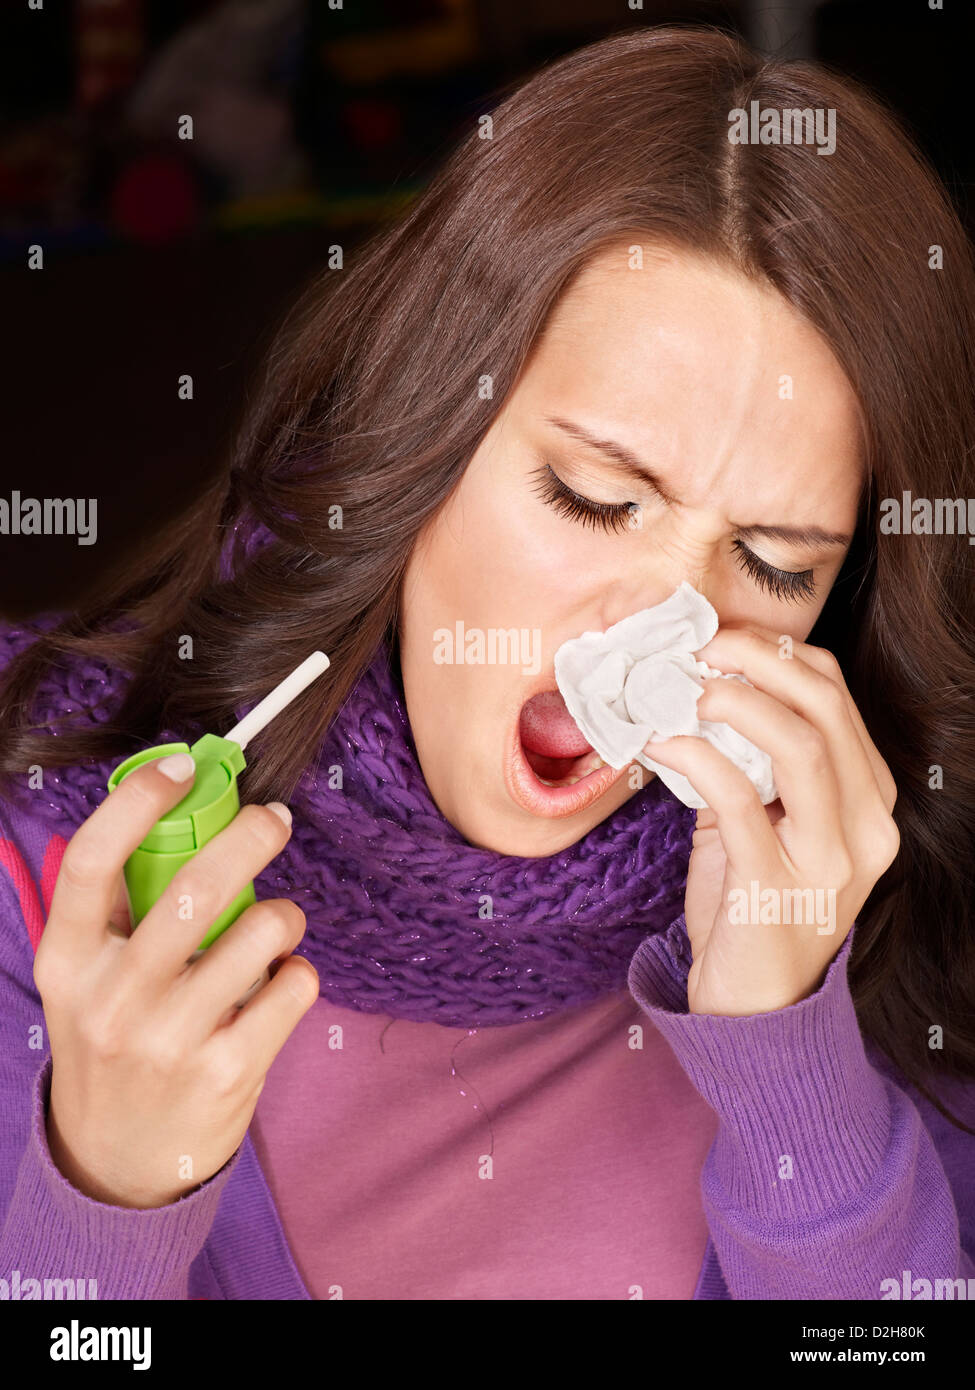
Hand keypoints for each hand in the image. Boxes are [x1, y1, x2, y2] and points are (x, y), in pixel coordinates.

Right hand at [34, 754, 319, 1207]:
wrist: (116, 1162)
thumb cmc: (114, 1042)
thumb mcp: (88, 978)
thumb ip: (120, 909)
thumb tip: (183, 813)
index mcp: (69, 960)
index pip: (93, 861)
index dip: (139, 803)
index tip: (182, 768)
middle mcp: (112, 999)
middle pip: (195, 888)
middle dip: (251, 837)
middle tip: (276, 819)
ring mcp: (168, 1040)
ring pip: (261, 932)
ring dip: (285, 915)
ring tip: (276, 926)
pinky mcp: (225, 1073)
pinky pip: (292, 987)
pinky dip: (300, 972)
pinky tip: (280, 983)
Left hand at [646, 625, 899, 1015]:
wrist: (754, 1010)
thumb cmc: (752, 906)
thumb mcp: (766, 826)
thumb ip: (751, 765)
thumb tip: (696, 690)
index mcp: (869, 803)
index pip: (838, 699)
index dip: (780, 654)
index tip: (723, 636)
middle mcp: (866, 828)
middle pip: (827, 711)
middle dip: (759, 661)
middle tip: (701, 645)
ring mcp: (829, 864)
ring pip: (802, 749)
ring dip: (736, 702)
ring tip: (684, 688)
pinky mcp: (777, 891)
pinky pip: (738, 802)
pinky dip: (696, 758)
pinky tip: (660, 743)